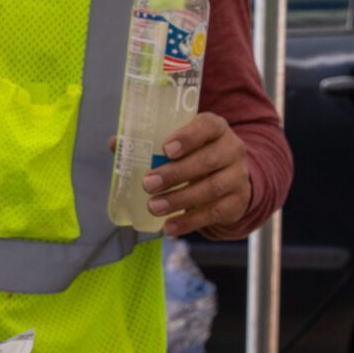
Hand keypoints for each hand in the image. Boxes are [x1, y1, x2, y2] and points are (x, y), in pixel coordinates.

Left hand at [143, 112, 251, 236]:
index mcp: (215, 127)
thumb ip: (148, 142)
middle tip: (148, 184)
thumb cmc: (195, 154)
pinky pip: (214, 213)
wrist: (229, 178)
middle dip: (175, 174)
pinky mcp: (238, 201)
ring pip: (211, 188)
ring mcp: (238, 176)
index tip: (165, 149)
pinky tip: (169, 226)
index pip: (206, 126)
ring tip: (153, 207)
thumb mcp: (178, 143)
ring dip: (179, 199)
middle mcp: (232, 149)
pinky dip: (190, 222)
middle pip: (207, 160)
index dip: (187, 137)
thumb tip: (115, 144)